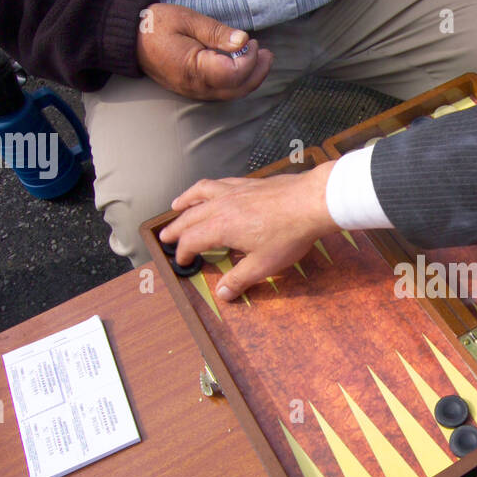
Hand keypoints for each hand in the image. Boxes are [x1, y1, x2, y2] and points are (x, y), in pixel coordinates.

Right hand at [136, 2, 273, 100]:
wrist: (131, 38)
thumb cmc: (157, 25)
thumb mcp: (187, 19)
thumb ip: (217, 32)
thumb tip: (243, 41)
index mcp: (193, 68)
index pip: (233, 73)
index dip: (248, 59)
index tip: (252, 41)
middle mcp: (196, 87)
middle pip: (238, 88)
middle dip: (257, 71)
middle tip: (267, 53)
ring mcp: (195, 92)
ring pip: (232, 93)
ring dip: (251, 77)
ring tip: (261, 57)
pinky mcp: (196, 90)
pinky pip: (223, 91)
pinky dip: (239, 81)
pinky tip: (244, 65)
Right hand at [159, 161, 339, 299]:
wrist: (311, 202)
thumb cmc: (289, 234)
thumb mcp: (263, 265)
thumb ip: (240, 279)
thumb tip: (223, 293)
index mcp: (221, 227)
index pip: (192, 241)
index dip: (183, 253)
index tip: (182, 262)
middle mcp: (222, 206)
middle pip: (190, 216)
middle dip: (176, 228)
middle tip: (165, 237)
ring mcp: (235, 191)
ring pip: (201, 193)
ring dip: (186, 200)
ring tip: (176, 206)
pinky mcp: (249, 183)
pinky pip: (219, 183)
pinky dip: (208, 188)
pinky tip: (212, 190)